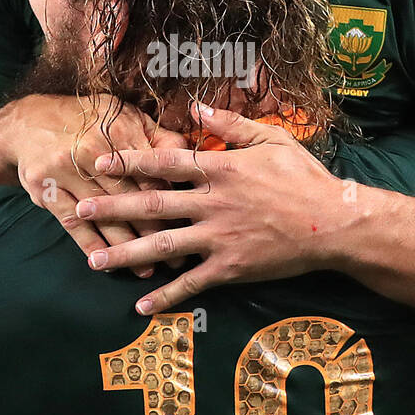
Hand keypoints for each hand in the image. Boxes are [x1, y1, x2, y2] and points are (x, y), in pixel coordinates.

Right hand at [0, 94, 185, 273]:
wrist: (28, 122)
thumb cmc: (87, 121)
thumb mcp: (123, 115)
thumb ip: (156, 136)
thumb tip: (190, 152)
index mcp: (118, 131)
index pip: (152, 173)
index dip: (172, 202)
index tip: (189, 226)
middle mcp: (92, 151)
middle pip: (130, 198)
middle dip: (155, 231)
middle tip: (177, 258)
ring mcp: (66, 171)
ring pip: (103, 215)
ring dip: (125, 247)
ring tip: (145, 269)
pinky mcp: (45, 189)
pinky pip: (71, 223)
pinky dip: (89, 244)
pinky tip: (104, 262)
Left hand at [75, 102, 340, 311]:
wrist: (335, 223)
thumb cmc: (305, 178)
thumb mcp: (272, 139)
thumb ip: (231, 126)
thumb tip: (196, 108)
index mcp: (220, 169)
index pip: (165, 163)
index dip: (129, 162)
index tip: (100, 163)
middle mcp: (212, 203)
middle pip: (152, 204)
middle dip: (113, 208)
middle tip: (79, 212)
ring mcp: (219, 238)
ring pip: (163, 245)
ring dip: (125, 254)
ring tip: (94, 261)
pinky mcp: (231, 268)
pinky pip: (191, 283)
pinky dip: (166, 295)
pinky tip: (141, 305)